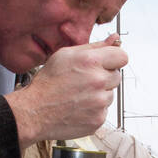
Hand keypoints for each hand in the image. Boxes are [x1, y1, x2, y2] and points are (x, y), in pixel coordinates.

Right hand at [7, 34, 127, 146]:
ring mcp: (99, 102)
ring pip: (110, 94)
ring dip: (99, 94)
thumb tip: (115, 38)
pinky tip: (79, 107)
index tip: (106, 64)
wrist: (35, 112)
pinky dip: (94, 109)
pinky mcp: (98, 119)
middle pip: (117, 76)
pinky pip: (104, 110)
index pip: (122, 57)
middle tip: (84, 81)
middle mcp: (98, 81)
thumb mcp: (66, 55)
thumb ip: (95, 46)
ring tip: (79, 95)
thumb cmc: (48, 83)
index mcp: (91, 61)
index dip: (114, 59)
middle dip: (104, 77)